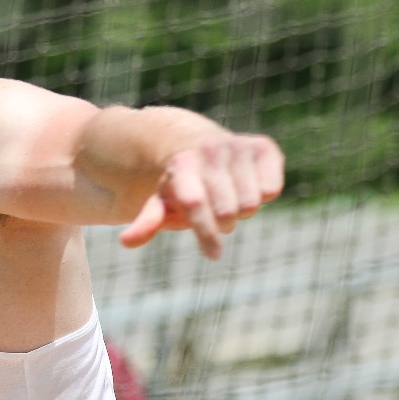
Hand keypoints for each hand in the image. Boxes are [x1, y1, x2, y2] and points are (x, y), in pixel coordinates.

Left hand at [119, 130, 282, 257]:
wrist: (200, 144)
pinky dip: (263, 195)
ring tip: (230, 198)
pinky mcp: (263, 147)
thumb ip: (148, 221)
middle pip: (227, 211)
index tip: (214, 255)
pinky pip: (272, 189)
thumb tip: (126, 241)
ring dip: (242, 210)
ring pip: (251, 203)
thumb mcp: (162, 202)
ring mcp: (237, 146)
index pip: (196, 205)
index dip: (207, 234)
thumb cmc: (180, 184)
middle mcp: (210, 150)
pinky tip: (249, 185)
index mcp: (183, 165)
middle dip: (223, 223)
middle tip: (216, 214)